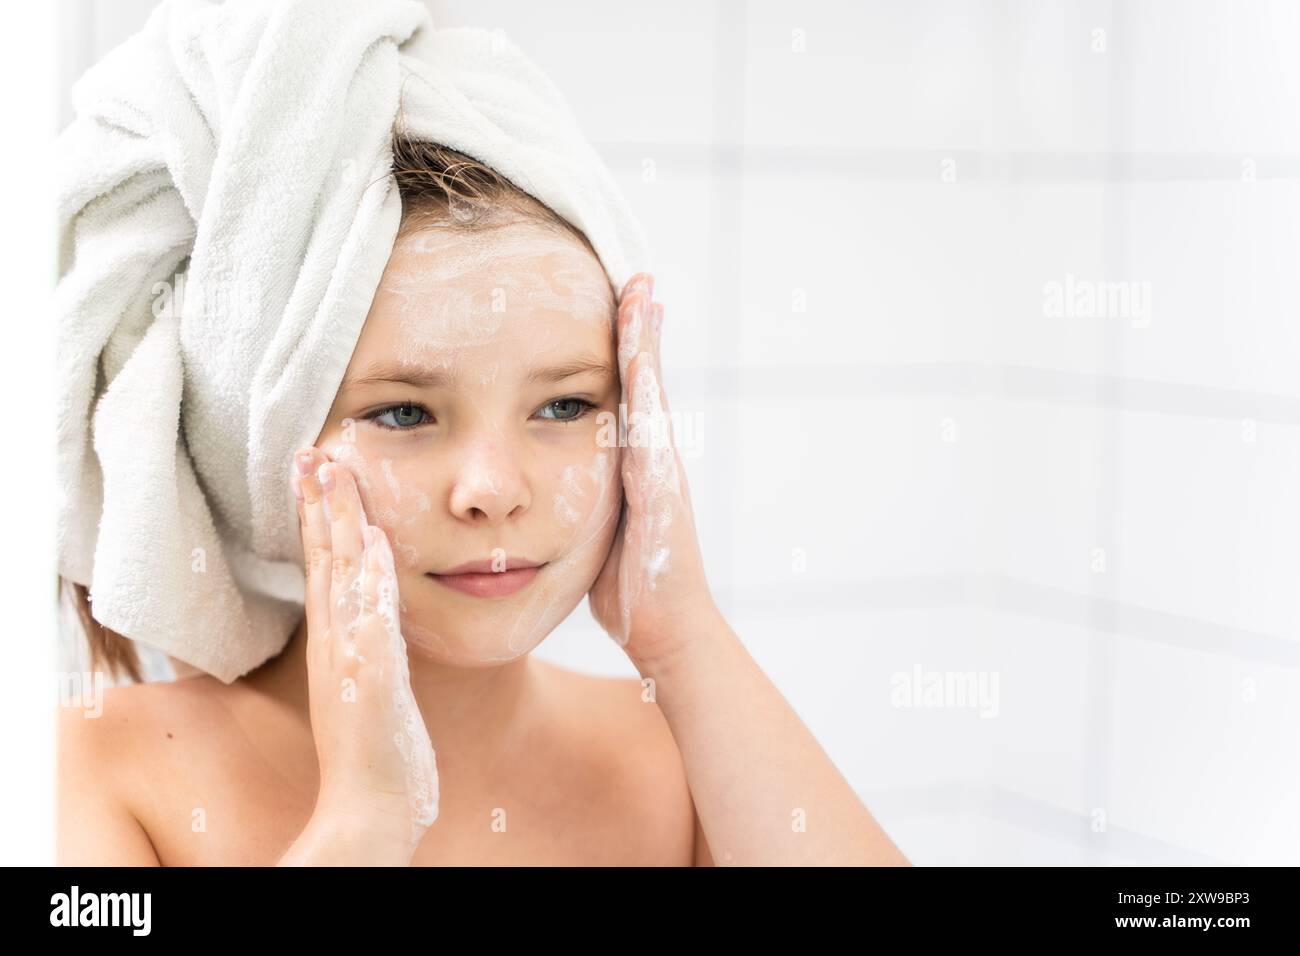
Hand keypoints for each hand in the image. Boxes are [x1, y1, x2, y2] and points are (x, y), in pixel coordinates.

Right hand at [290, 446, 438, 856]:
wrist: (371, 813)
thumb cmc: (379, 755)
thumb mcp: (374, 689)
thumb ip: (371, 651)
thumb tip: (374, 619)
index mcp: (337, 646)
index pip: (324, 569)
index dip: (320, 519)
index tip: (318, 472)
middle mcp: (335, 647)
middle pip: (323, 561)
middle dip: (319, 504)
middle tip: (313, 451)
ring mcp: (349, 663)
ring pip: (339, 580)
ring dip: (337, 525)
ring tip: (335, 471)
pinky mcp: (370, 684)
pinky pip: (369, 623)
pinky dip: (369, 583)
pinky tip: (372, 545)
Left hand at [588, 273, 719, 670]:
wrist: (666, 632)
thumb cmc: (629, 591)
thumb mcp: (595, 535)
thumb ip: (582, 505)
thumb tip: (549, 494)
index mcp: (635, 468)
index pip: (626, 397)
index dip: (622, 352)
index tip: (616, 305)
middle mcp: (654, 461)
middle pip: (645, 381)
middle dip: (641, 328)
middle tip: (636, 276)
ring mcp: (662, 472)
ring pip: (652, 394)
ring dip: (647, 343)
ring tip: (642, 292)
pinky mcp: (661, 490)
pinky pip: (650, 429)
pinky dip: (646, 389)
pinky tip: (636, 354)